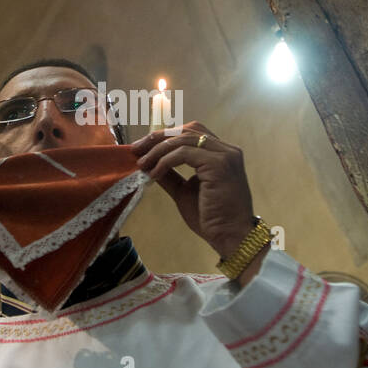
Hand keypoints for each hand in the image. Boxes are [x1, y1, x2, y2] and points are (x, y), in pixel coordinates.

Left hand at [132, 122, 258, 262]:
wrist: (231, 237)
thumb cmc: (212, 219)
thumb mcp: (184, 191)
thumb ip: (170, 175)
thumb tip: (148, 164)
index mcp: (221, 154)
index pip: (192, 132)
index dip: (166, 135)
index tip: (143, 147)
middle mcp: (226, 150)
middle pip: (187, 130)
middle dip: (158, 137)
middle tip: (136, 148)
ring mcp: (224, 155)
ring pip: (183, 140)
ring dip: (158, 150)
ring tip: (142, 163)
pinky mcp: (218, 164)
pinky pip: (184, 153)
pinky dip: (165, 161)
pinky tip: (154, 173)